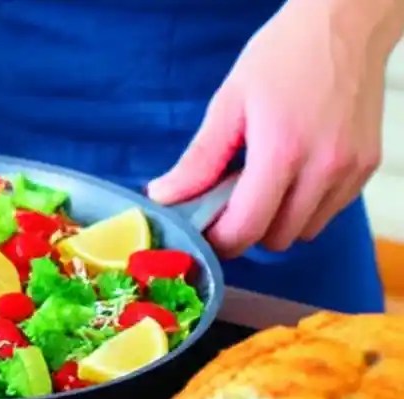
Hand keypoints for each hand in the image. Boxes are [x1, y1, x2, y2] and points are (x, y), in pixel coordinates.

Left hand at [146, 0, 401, 257]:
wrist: (345, 25)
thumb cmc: (282, 57)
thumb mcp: (229, 103)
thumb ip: (199, 159)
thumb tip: (164, 197)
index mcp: (282, 152)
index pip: (246, 229)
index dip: (219, 240)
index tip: (203, 230)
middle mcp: (323, 168)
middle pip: (276, 238)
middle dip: (248, 230)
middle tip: (229, 203)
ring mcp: (350, 170)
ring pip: (306, 230)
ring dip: (279, 220)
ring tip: (263, 184)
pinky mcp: (367, 166)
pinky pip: (330, 210)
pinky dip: (306, 206)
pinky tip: (293, 174)